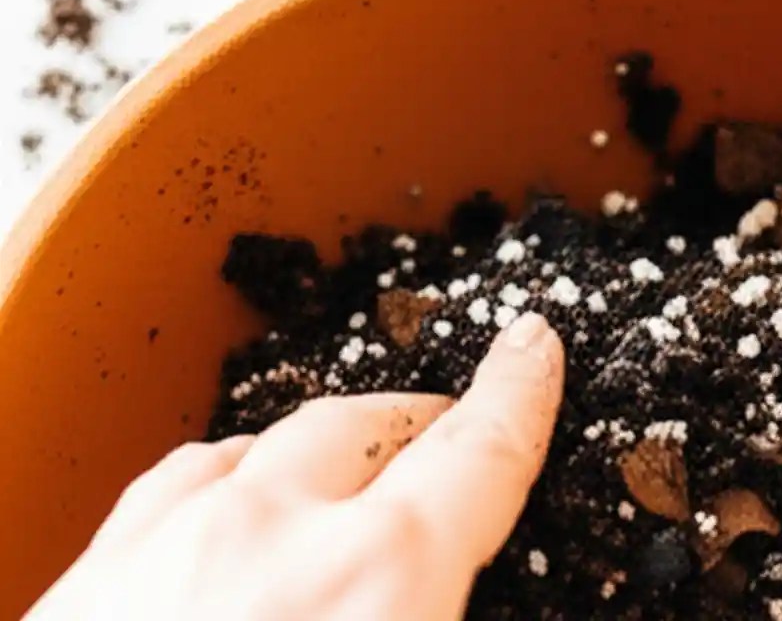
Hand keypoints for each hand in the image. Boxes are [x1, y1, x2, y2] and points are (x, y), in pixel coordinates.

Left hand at [25, 312, 564, 620]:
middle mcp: (274, 534)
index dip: (519, 392)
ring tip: (349, 472)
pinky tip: (232, 508)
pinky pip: (181, 484)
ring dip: (323, 449)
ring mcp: (167, 543)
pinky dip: (231, 480)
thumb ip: (436, 605)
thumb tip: (441, 587)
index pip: (480, 450)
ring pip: (268, 444)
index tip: (532, 349)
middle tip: (450, 433)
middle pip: (370, 423)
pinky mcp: (88, 576)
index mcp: (378, 582)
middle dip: (421, 419)